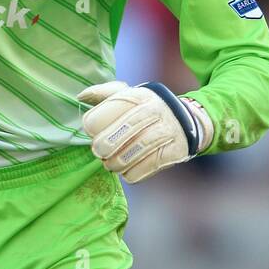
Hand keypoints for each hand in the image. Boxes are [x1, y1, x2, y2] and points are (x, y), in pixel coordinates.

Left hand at [78, 80, 212, 183]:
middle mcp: (154, 111)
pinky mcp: (174, 151)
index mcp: (139, 95)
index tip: (92, 131)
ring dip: (116, 164)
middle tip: (99, 152)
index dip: (93, 125)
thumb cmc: (147, 108)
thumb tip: (81, 96)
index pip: (107, 111)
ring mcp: (166, 131)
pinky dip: (131, 174)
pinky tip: (127, 170)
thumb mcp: (129, 95)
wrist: (186, 121)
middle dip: (103, 147)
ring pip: (132, 154)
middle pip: (120, 134)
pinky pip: (145, 169)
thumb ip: (104, 94)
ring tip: (111, 164)